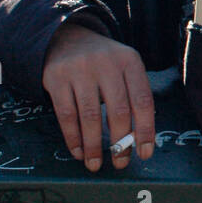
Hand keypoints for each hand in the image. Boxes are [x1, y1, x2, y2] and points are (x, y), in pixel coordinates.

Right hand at [41, 22, 155, 171]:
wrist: (67, 37)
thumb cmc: (103, 62)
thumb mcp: (124, 68)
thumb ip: (133, 96)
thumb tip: (138, 140)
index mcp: (130, 61)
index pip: (143, 100)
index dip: (145, 130)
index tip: (145, 153)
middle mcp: (106, 63)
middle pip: (118, 110)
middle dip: (120, 142)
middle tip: (120, 162)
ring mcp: (80, 70)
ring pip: (90, 116)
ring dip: (94, 145)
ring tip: (95, 164)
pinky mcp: (56, 78)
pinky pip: (66, 115)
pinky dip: (73, 138)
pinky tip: (78, 152)